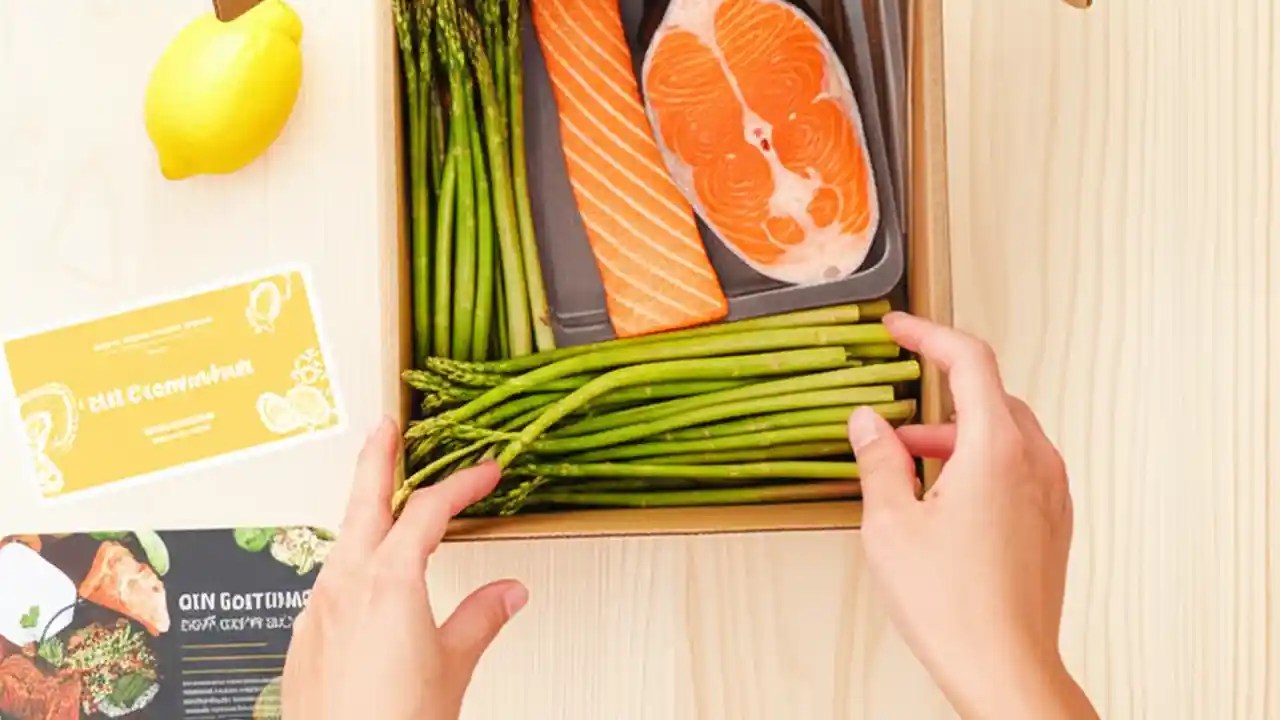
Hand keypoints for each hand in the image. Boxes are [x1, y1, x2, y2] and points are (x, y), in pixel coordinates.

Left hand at [282, 419, 527, 719]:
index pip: (428, 510)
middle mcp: (344, 585)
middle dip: (376, 460)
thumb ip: (481, 618)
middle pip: (362, 502)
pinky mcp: (304, 640)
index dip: (461, 484)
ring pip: (342, 544)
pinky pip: (329, 586)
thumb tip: (507, 593)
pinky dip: (352, 569)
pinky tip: (367, 586)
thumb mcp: (455, 667)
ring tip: (383, 508)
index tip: (484, 472)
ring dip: (365, 519)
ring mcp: (317, 611)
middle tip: (385, 428)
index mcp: (389, 581)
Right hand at [848, 313, 1095, 719]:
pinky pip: (1017, 468)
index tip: (900, 329)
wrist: (1006, 668)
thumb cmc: (953, 605)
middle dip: (936, 399)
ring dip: (954, 438)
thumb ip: (878, 460)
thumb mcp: (890, 524)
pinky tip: (943, 502)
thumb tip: (868, 423)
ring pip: (1003, 435)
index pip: (969, 360)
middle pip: (988, 397)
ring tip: (907, 471)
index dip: (929, 334)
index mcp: (996, 449)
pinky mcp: (1053, 522)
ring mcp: (1051, 494)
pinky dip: (978, 465)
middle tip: (893, 420)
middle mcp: (1035, 463)